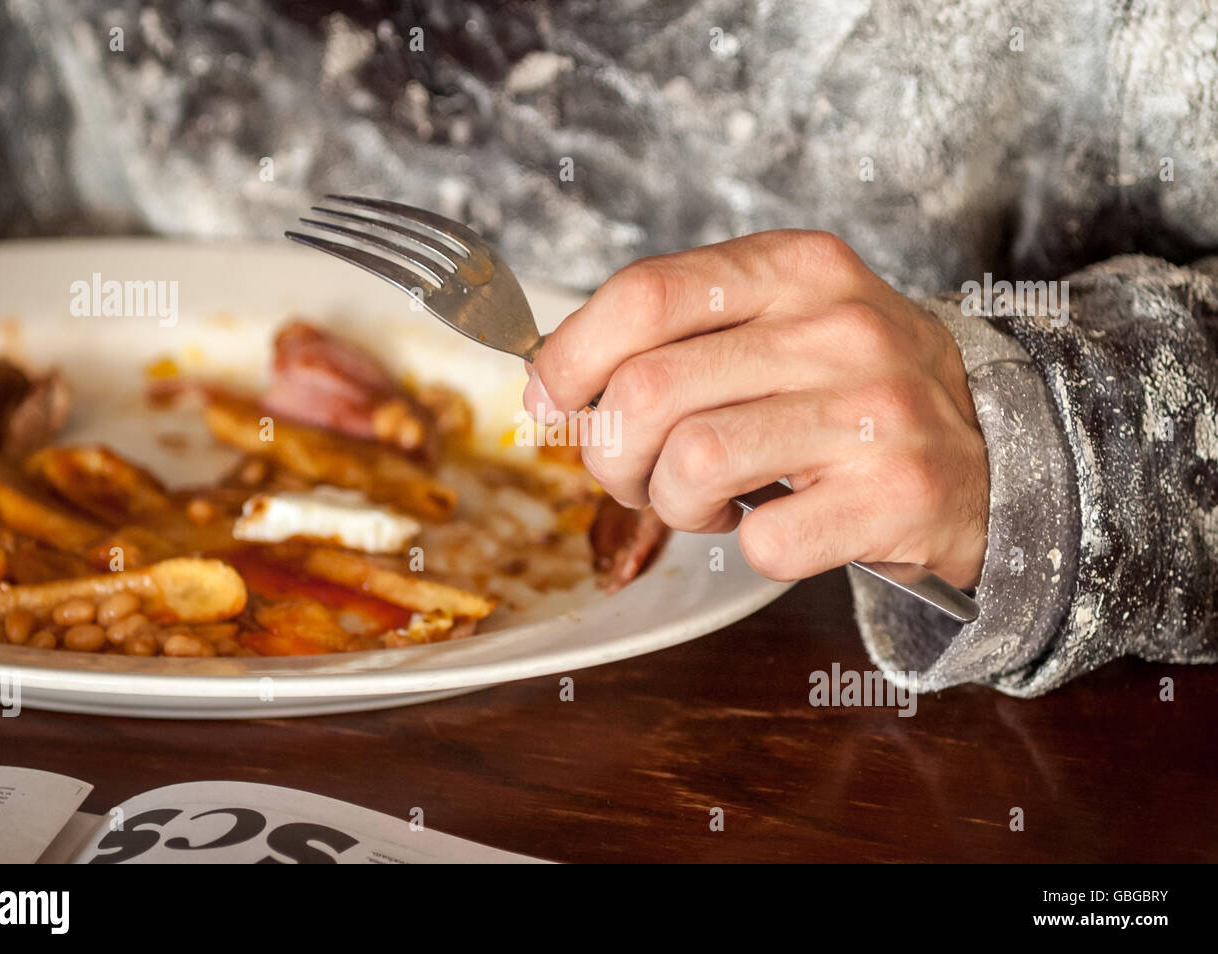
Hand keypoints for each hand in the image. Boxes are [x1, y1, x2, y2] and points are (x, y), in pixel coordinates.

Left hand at [524, 230, 988, 587]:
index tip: (552, 399)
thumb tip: (556, 381)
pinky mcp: (895, 494)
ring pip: (692, 465)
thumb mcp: (782, 321)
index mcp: (795, 268)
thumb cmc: (854, 389)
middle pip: (647, 393)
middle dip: (612, 453)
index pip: (643, 294)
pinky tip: (779, 522)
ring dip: (675, 503)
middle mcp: (837, 327)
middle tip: (636, 470)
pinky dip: (749, 546)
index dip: (570, 356)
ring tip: (708, 498)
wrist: (996, 450)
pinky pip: (762, 540)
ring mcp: (872, 411)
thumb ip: (679, 334)